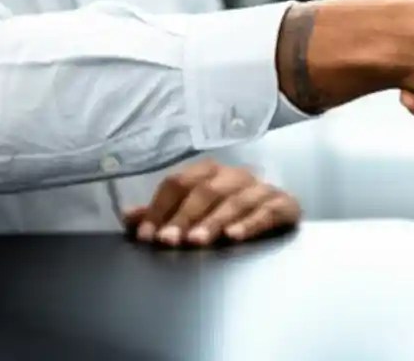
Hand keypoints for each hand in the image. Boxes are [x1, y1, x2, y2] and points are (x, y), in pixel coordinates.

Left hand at [123, 159, 300, 246]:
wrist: (280, 214)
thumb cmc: (229, 212)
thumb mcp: (194, 213)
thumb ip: (161, 214)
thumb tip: (128, 216)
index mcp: (210, 172)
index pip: (179, 182)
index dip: (160, 208)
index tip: (146, 235)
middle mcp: (236, 176)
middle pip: (207, 190)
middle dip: (185, 216)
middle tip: (168, 241)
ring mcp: (261, 189)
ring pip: (235, 201)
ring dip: (214, 221)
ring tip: (197, 241)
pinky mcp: (285, 205)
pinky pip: (267, 212)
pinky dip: (250, 223)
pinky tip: (234, 237)